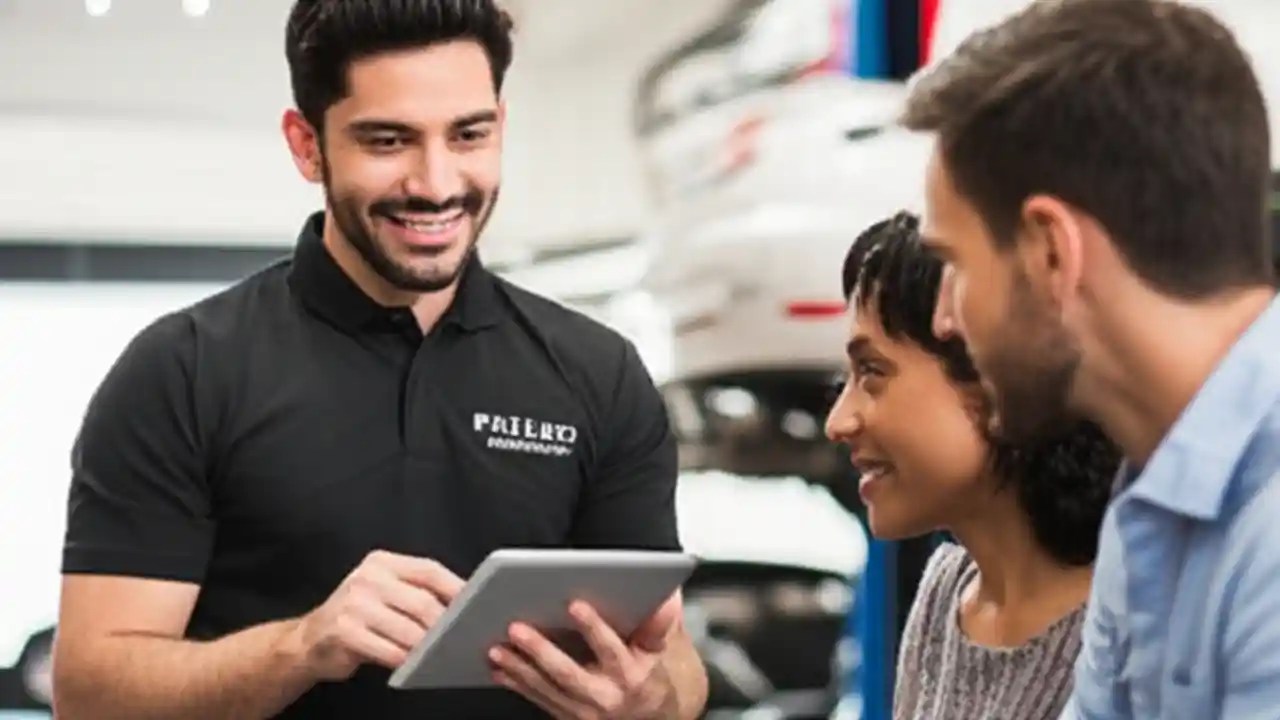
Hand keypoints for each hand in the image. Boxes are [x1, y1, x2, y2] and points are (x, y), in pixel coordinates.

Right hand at [296, 550, 463, 681]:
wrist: (309, 641)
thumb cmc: (357, 617)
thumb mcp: (384, 593)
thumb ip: (415, 593)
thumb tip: (461, 606)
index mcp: (382, 563)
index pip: (429, 570)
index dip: (457, 587)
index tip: (479, 603)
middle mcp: (368, 578)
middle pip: (423, 601)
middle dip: (446, 624)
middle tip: (463, 638)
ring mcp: (354, 604)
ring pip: (409, 629)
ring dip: (429, 647)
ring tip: (443, 655)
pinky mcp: (344, 631)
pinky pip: (388, 650)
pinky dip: (406, 661)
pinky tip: (414, 666)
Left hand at [488, 592, 681, 719]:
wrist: (645, 715)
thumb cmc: (646, 672)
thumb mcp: (658, 648)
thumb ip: (659, 622)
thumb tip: (666, 595)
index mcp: (630, 674)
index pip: (611, 649)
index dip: (593, 627)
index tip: (574, 604)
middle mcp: (605, 697)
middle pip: (568, 673)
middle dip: (540, 651)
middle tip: (517, 628)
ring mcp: (583, 712)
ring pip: (546, 689)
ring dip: (519, 668)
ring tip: (497, 647)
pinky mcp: (566, 718)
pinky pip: (537, 700)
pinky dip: (516, 684)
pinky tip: (499, 667)